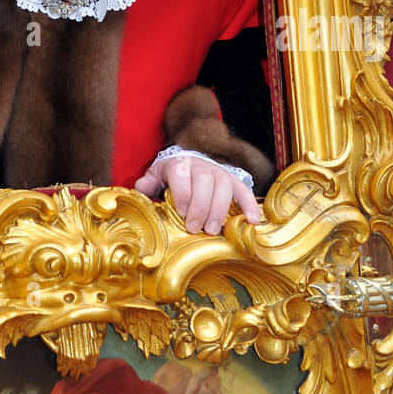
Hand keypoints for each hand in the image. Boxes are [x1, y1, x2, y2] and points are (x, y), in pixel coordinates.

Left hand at [135, 153, 261, 233]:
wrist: (191, 163)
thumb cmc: (171, 176)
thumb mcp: (156, 176)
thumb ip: (147, 184)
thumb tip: (140, 189)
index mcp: (180, 164)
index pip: (181, 175)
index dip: (182, 194)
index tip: (181, 213)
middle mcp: (201, 165)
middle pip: (203, 181)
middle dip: (200, 206)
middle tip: (195, 228)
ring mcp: (219, 172)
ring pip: (223, 185)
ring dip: (219, 209)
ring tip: (213, 230)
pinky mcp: (234, 181)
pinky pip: (244, 191)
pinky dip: (250, 205)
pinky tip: (252, 221)